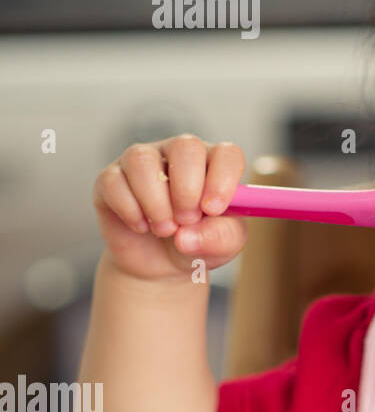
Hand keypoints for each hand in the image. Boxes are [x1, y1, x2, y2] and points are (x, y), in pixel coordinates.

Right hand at [92, 135, 246, 280]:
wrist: (160, 264)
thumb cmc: (199, 242)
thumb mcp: (222, 246)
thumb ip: (220, 237)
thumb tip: (188, 236)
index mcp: (214, 163)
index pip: (226, 153)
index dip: (223, 178)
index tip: (213, 209)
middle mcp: (178, 154)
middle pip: (185, 147)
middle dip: (187, 190)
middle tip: (187, 220)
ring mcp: (143, 162)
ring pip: (143, 160)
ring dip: (155, 201)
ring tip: (165, 229)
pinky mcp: (110, 179)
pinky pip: (113, 182)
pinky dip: (130, 210)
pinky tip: (141, 227)